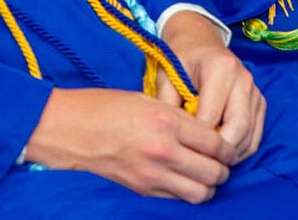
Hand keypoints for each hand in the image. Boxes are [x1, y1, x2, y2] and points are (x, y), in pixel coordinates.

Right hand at [23, 87, 234, 202]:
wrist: (70, 129)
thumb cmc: (105, 107)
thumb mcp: (147, 99)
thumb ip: (178, 116)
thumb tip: (205, 132)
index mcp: (167, 121)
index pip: (215, 142)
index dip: (227, 146)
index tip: (226, 145)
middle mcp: (164, 150)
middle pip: (214, 171)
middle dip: (223, 168)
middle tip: (221, 161)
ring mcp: (153, 174)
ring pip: (201, 192)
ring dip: (209, 184)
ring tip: (205, 173)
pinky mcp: (142, 189)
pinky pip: (178, 198)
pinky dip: (187, 191)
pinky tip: (184, 179)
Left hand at [158, 10, 264, 160]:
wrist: (198, 37)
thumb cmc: (180, 57)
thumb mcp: (167, 75)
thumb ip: (167, 104)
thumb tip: (171, 138)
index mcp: (220, 68)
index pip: (211, 117)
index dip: (196, 139)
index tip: (183, 150)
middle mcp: (243, 78)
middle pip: (238, 128)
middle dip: (219, 151)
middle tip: (200, 163)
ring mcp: (254, 89)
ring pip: (250, 134)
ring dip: (232, 153)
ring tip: (210, 161)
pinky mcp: (259, 100)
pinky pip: (256, 133)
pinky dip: (242, 148)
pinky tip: (223, 152)